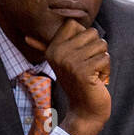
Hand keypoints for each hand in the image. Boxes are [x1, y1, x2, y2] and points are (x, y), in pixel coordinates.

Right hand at [24, 18, 109, 134]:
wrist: (85, 110)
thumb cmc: (78, 83)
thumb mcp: (62, 64)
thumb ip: (46, 49)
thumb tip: (26, 38)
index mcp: (53, 49)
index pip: (74, 23)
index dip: (85, 37)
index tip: (81, 54)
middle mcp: (58, 54)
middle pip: (92, 32)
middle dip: (97, 49)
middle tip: (89, 66)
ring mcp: (70, 63)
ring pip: (101, 44)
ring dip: (103, 60)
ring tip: (93, 73)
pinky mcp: (84, 72)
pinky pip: (105, 58)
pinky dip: (106, 70)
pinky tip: (97, 80)